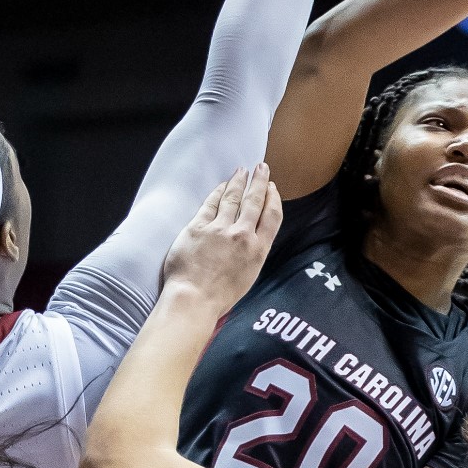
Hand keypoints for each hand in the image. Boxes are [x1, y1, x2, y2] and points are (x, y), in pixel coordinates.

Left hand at [162, 165, 282, 308]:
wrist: (194, 299)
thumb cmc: (220, 296)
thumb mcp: (249, 276)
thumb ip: (253, 254)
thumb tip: (251, 239)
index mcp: (258, 249)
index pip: (272, 216)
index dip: (273, 199)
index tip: (273, 188)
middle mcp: (242, 235)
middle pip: (254, 201)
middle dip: (259, 182)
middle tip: (261, 168)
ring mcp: (219, 229)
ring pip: (233, 198)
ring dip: (239, 182)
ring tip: (242, 171)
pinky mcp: (198, 227)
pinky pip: (210, 204)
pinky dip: (218, 192)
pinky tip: (221, 186)